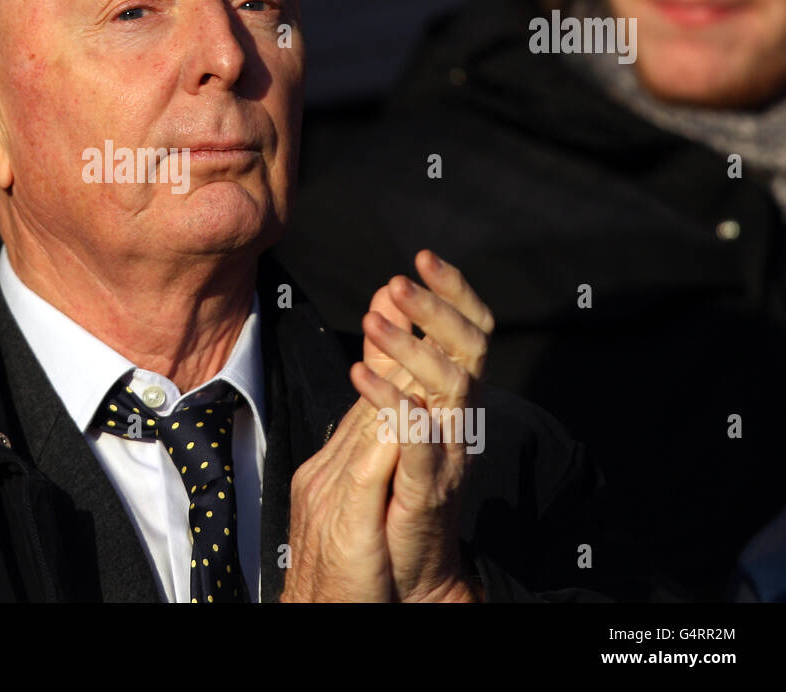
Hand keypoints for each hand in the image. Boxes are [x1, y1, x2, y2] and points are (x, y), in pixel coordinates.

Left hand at [282, 250, 492, 601]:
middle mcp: (456, 425)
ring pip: (450, 390)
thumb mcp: (389, 417)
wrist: (399, 579)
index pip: (466, 335)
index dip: (451, 294)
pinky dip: (400, 410)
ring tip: (375, 320)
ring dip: (413, 350)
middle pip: (468, 353)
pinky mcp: (427, 494)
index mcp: (447, 403)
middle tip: (398, 282)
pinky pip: (422, 445)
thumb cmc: (393, 497)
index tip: (422, 257)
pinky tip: (366, 377)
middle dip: (437, 311)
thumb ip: (392, 365)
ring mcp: (446, 458)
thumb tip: (386, 303)